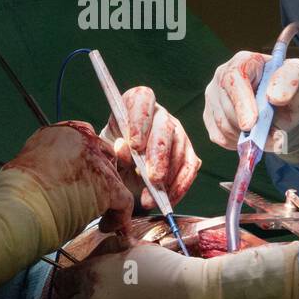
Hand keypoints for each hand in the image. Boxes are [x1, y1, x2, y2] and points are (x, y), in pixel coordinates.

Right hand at [0, 122, 134, 298]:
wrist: (19, 210)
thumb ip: (45, 160)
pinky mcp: (107, 186)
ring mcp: (97, 161)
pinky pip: (123, 200)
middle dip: (100, 179)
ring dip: (109, 200)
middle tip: (92, 199)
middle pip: (104, 158)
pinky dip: (119, 216)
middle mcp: (82, 140)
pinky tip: (109, 227)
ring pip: (114, 179)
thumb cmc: (15, 194)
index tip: (82, 181)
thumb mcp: (26, 163)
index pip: (85, 144)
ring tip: (99, 219)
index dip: (86, 165)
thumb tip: (50, 172)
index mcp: (60, 132)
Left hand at [100, 86, 201, 209]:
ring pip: (180, 149)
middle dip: (159, 155)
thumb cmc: (114, 155)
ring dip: (169, 176)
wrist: (123, 170)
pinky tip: (168, 199)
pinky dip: (180, 185)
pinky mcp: (188, 152)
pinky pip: (190, 167)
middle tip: (152, 178)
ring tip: (153, 197)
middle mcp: (160, 115)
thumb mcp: (109, 152)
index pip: (143, 99)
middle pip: (165, 128)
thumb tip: (124, 148)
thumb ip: (115, 150)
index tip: (134, 144)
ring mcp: (177, 132)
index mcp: (137, 104)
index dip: (140, 121)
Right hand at [203, 51, 298, 151]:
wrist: (286, 107)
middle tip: (275, 136)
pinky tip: (254, 138)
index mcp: (244, 61)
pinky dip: (238, 144)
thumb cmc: (292, 88)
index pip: (234, 79)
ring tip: (269, 137)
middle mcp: (222, 75)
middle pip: (227, 107)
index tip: (251, 124)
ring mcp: (213, 96)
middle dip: (250, 128)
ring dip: (247, 138)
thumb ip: (290, 81)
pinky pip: (219, 137)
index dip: (241, 103)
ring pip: (222, 125)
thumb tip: (273, 97)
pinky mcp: (210, 116)